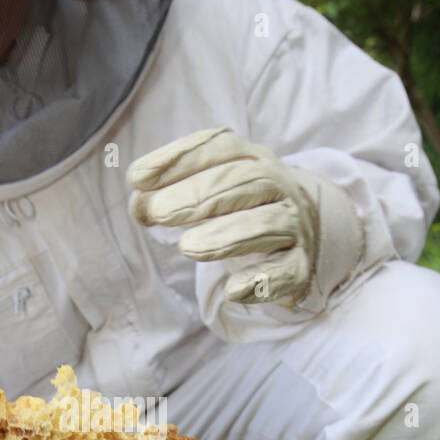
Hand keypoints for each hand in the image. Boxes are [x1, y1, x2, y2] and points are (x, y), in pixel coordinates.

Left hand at [128, 127, 365, 308]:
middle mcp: (277, 186)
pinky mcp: (299, 265)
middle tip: (156, 212)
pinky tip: (232, 291)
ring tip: (187, 247)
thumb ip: (170, 192)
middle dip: (196, 197)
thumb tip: (139, 204)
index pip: (218, 149)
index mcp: (251, 158)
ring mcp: (293, 225)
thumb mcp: (207, 190)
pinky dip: (261, 282)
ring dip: (226, 235)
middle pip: (243, 182)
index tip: (137, 178)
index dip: (178, 160)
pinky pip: (285, 272)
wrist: (301, 232)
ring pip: (266, 224)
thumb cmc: (240, 207)